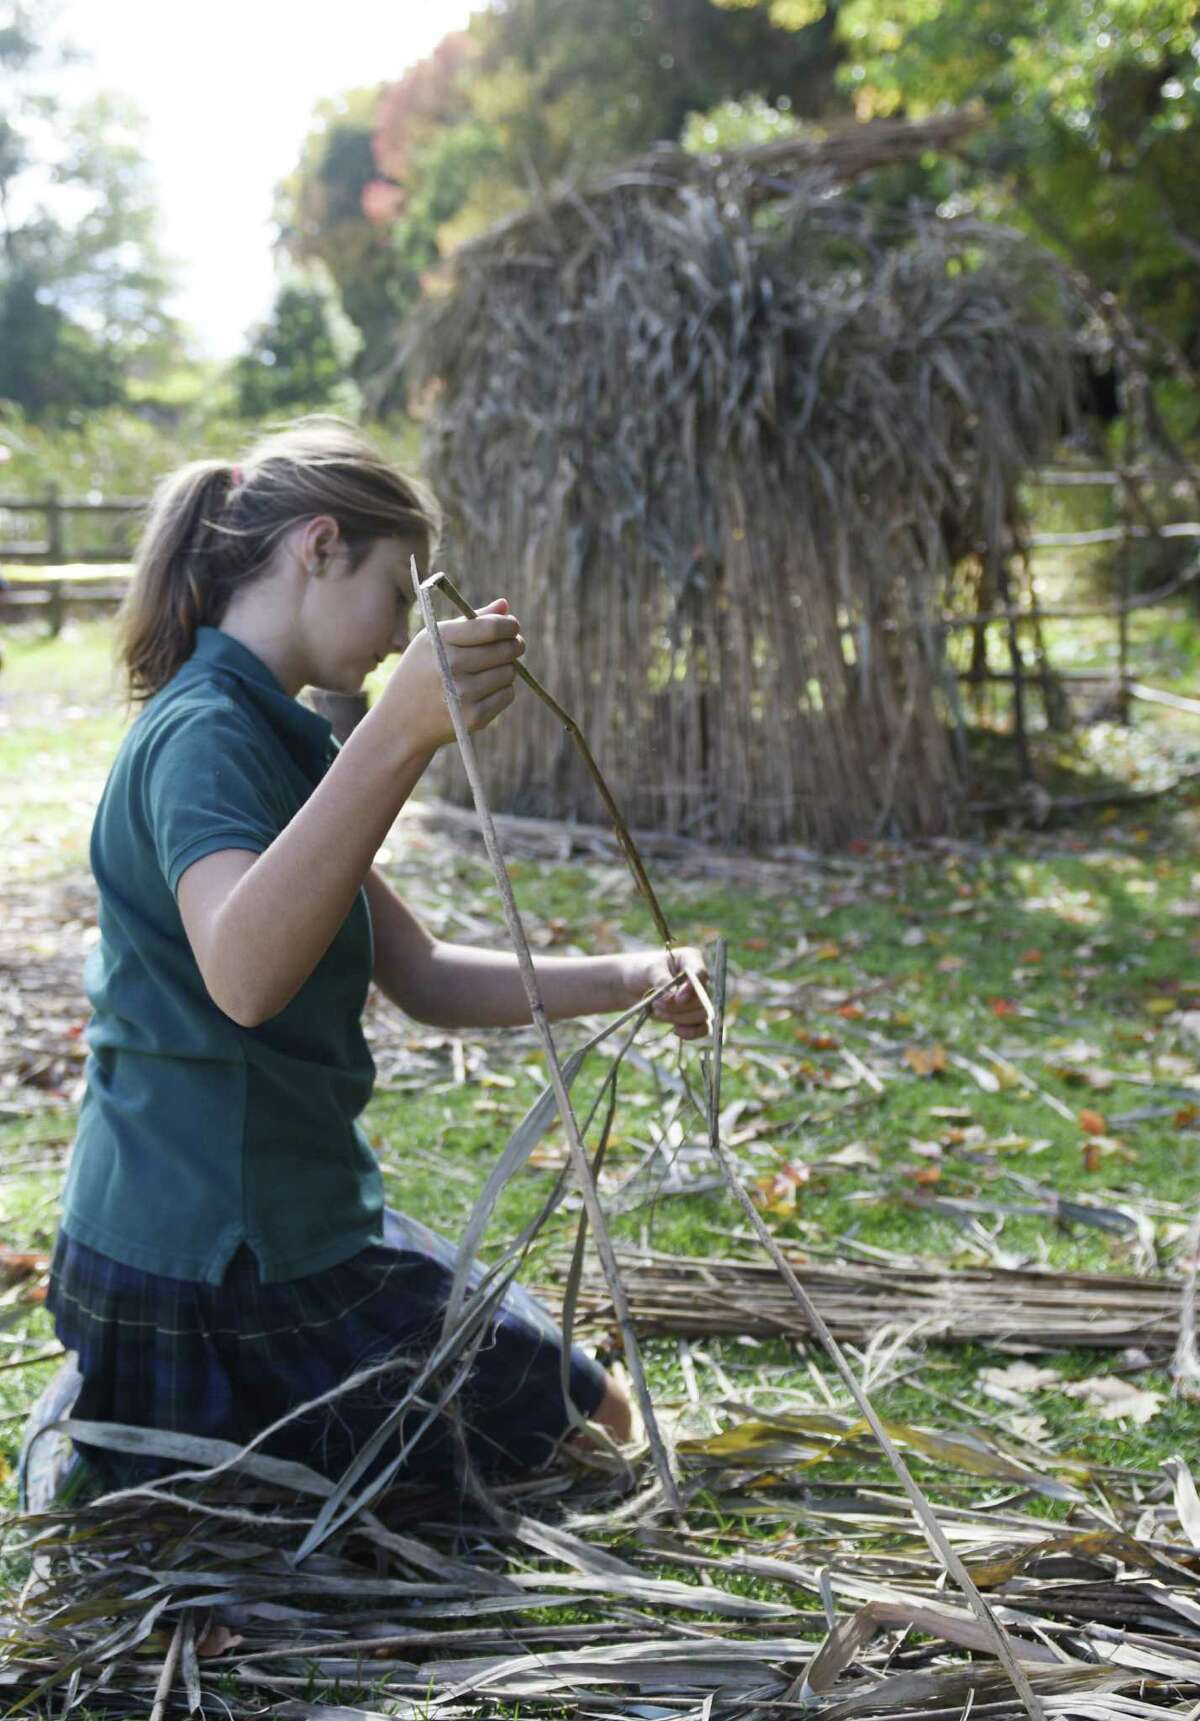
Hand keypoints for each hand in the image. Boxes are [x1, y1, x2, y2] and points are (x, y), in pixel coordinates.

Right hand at [376, 599, 524, 757]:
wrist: (401, 721)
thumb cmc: (421, 673)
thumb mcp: (435, 641)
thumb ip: (471, 622)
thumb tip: (505, 605)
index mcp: (440, 640)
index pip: (491, 627)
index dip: (510, 625)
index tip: (512, 627)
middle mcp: (451, 666)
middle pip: (505, 649)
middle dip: (514, 645)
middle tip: (512, 646)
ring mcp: (463, 693)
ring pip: (509, 672)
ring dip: (506, 669)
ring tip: (489, 671)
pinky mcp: (474, 717)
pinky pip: (507, 695)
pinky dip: (502, 690)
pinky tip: (484, 691)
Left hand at [622, 946, 709, 1040]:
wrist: (631, 986)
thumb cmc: (641, 970)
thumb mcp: (649, 970)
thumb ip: (662, 980)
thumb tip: (673, 998)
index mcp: (691, 959)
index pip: (700, 974)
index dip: (691, 988)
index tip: (677, 999)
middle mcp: (699, 979)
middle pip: (702, 999)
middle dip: (679, 1007)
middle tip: (656, 1005)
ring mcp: (697, 998)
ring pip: (702, 1015)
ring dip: (680, 1018)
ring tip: (657, 1012)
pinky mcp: (692, 1015)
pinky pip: (703, 1028)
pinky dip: (691, 1032)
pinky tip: (676, 1031)